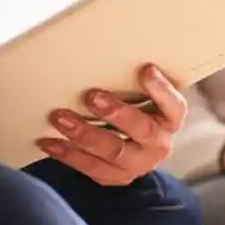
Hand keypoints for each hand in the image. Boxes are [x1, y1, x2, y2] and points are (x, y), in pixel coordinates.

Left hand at [39, 64, 187, 185]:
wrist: (134, 150)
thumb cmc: (135, 111)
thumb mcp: (142, 97)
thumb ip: (130, 83)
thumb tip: (100, 48)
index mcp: (170, 120)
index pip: (174, 106)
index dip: (161, 90)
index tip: (145, 69)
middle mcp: (159, 144)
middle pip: (143, 130)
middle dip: (117, 113)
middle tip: (91, 96)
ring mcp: (138, 164)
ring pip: (114, 152)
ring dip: (85, 134)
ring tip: (60, 118)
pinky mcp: (116, 177)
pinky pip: (92, 168)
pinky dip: (68, 155)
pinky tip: (50, 142)